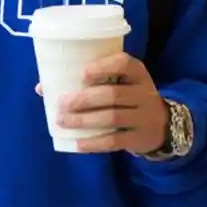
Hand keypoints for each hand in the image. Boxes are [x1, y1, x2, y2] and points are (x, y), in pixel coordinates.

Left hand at [40, 52, 167, 154]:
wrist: (163, 125)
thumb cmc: (128, 97)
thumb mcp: (119, 83)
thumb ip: (87, 82)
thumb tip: (42, 87)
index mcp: (137, 72)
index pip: (124, 63)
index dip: (103, 67)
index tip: (81, 75)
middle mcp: (144, 92)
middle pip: (113, 94)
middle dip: (84, 99)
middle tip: (62, 104)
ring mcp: (145, 116)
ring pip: (112, 117)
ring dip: (84, 120)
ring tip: (63, 121)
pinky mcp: (140, 138)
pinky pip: (115, 141)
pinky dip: (94, 143)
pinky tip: (77, 143)